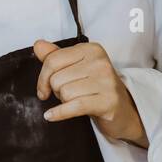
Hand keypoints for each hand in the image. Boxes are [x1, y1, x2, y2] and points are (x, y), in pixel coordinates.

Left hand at [33, 40, 148, 147]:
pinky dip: (59, 113)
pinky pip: (74, 106)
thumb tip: (38, 45)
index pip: (52, 60)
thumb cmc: (96, 87)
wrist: (123, 110)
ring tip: (76, 101)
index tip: (43, 88)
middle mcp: (100, 62)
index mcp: (91, 49)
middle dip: (57, 91)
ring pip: (65, 93)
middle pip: (57, 78)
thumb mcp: (76, 67)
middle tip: (70, 94)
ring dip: (64, 101)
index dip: (42, 78)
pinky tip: (51, 116)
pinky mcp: (108, 101)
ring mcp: (106, 82)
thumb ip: (55, 56)